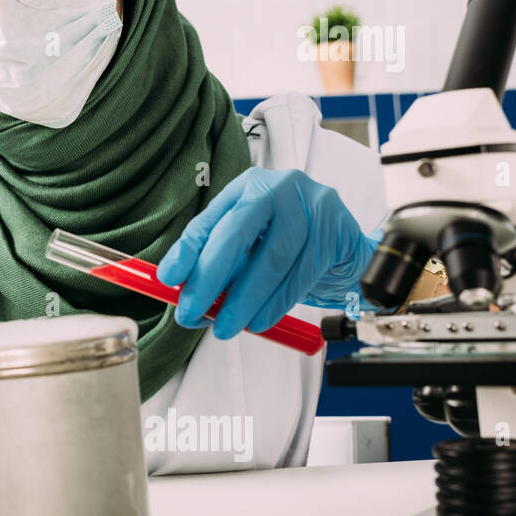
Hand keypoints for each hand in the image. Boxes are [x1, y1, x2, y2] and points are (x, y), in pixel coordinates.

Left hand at [155, 168, 375, 339]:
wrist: (347, 251)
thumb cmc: (290, 249)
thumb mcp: (250, 250)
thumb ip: (219, 268)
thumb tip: (185, 298)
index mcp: (248, 189)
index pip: (210, 220)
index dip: (187, 252)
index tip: (169, 280)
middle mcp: (278, 189)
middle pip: (236, 234)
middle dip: (210, 279)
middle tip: (191, 312)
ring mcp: (311, 206)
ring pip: (270, 260)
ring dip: (243, 301)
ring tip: (226, 326)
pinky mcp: (335, 232)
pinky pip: (300, 275)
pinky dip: (275, 304)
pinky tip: (260, 321)